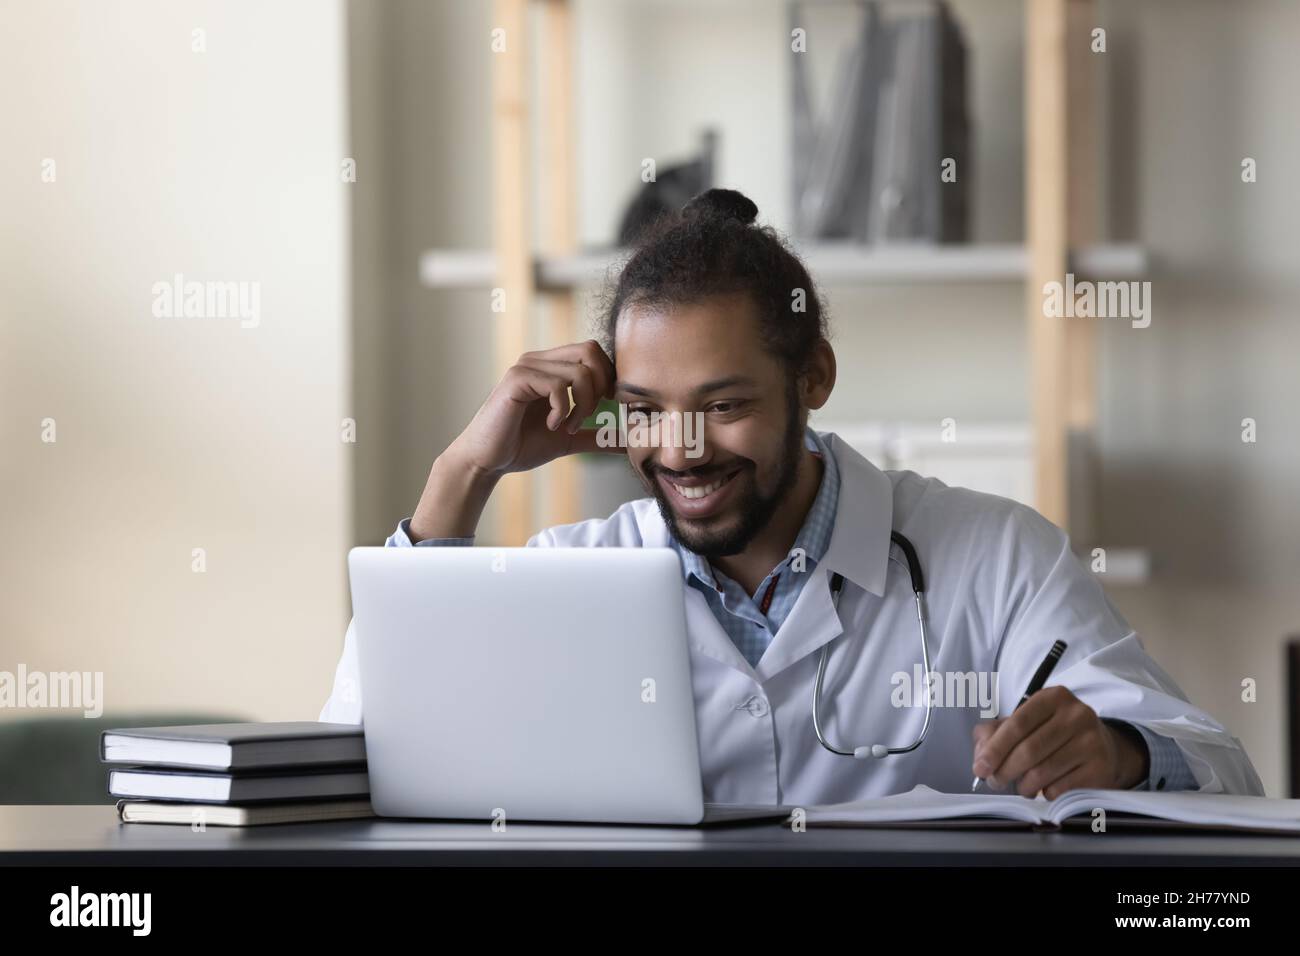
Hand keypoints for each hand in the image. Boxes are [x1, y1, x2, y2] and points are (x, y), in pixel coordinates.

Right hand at [446, 339, 623, 475]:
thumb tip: (629, 441)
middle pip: (591, 350)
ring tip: (568, 426)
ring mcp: (526, 366)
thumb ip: (597, 435)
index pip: (593, 351)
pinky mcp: (517, 379)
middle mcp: (539, 359)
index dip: (607, 377)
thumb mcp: (569, 439)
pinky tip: (552, 425)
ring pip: (580, 372)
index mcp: (550, 366)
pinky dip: (563, 410)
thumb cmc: (521, 446)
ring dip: (583, 405)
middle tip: (588, 415)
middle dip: (601, 385)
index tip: (600, 407)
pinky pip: (559, 385)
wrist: (487, 461)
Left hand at [970, 686, 1148, 796]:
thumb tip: (981, 756)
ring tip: (1021, 786)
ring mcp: (1092, 741)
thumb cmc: (1053, 734)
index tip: (980, 767)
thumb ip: (995, 732)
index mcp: (1053, 697)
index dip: (995, 749)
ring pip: (1043, 772)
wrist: (1103, 747)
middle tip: (995, 782)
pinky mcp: (1100, 767)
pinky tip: (1045, 787)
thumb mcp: (1026, 722)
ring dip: (1024, 786)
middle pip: (1028, 750)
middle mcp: (1076, 715)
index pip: (1017, 724)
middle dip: (1004, 771)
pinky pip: (1060, 788)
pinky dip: (1045, 793)